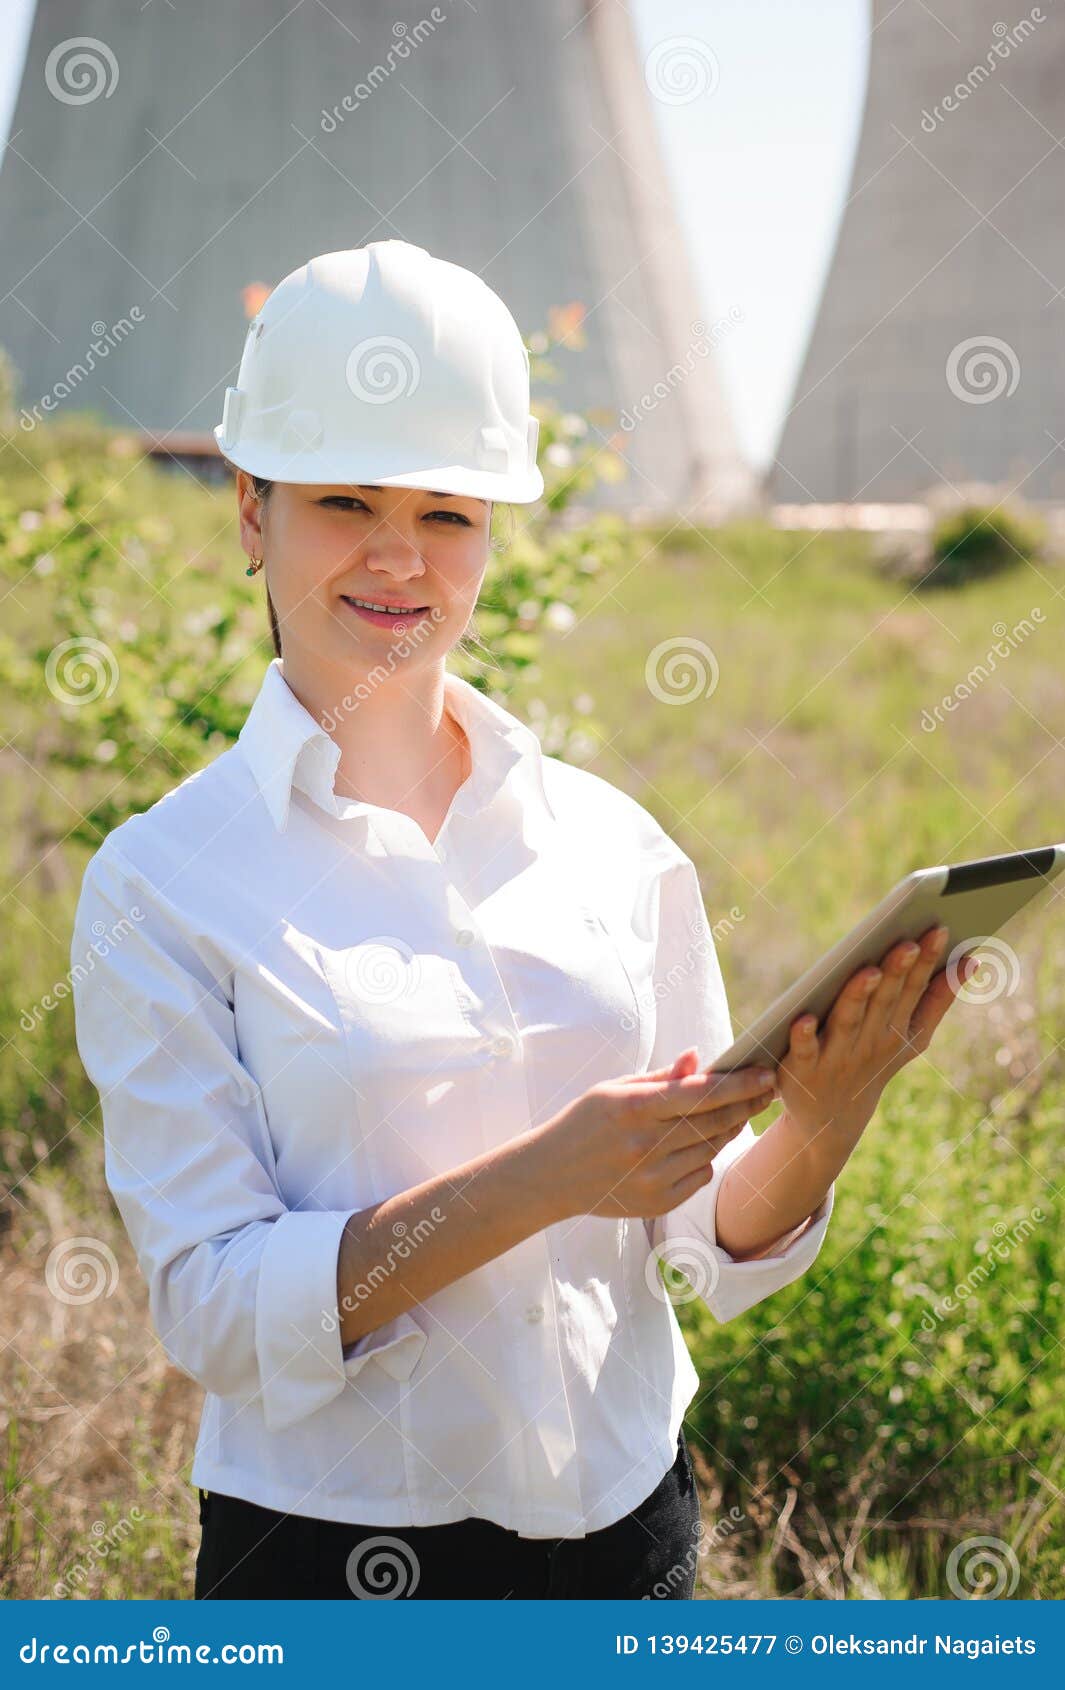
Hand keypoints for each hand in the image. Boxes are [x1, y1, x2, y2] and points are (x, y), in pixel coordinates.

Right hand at [542, 1052, 778, 1219]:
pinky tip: (703, 1143)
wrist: (551, 1176)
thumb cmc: (584, 1123)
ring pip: (712, 1148)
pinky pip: (701, 1174)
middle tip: (767, 1090)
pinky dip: (707, 1157)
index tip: (766, 1074)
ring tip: (739, 1112)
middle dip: (747, 1103)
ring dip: (730, 1128)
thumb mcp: (614, 1090)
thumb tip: (697, 1058)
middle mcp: (647, 1144)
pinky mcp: (659, 1202)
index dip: (739, 1084)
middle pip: (714, 1121)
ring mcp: (654, 1177)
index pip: (701, 1093)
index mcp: (635, 1108)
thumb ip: (660, 1078)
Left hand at [773, 923, 982, 1143]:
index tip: (939, 930)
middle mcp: (870, 1042)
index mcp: (898, 1030)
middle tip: (908, 942)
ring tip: (870, 971)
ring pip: (848, 1022)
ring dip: (858, 997)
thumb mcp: (911, 1037)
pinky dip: (804, 1037)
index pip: (915, 990)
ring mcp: (836, 1056)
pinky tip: (804, 1019)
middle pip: (885, 1002)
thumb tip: (971, 960)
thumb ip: (937, 999)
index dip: (927, 961)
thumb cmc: (871, 1060)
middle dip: (898, 971)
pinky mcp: (801, 1069)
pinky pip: (803, 1051)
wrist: (830, 1118)